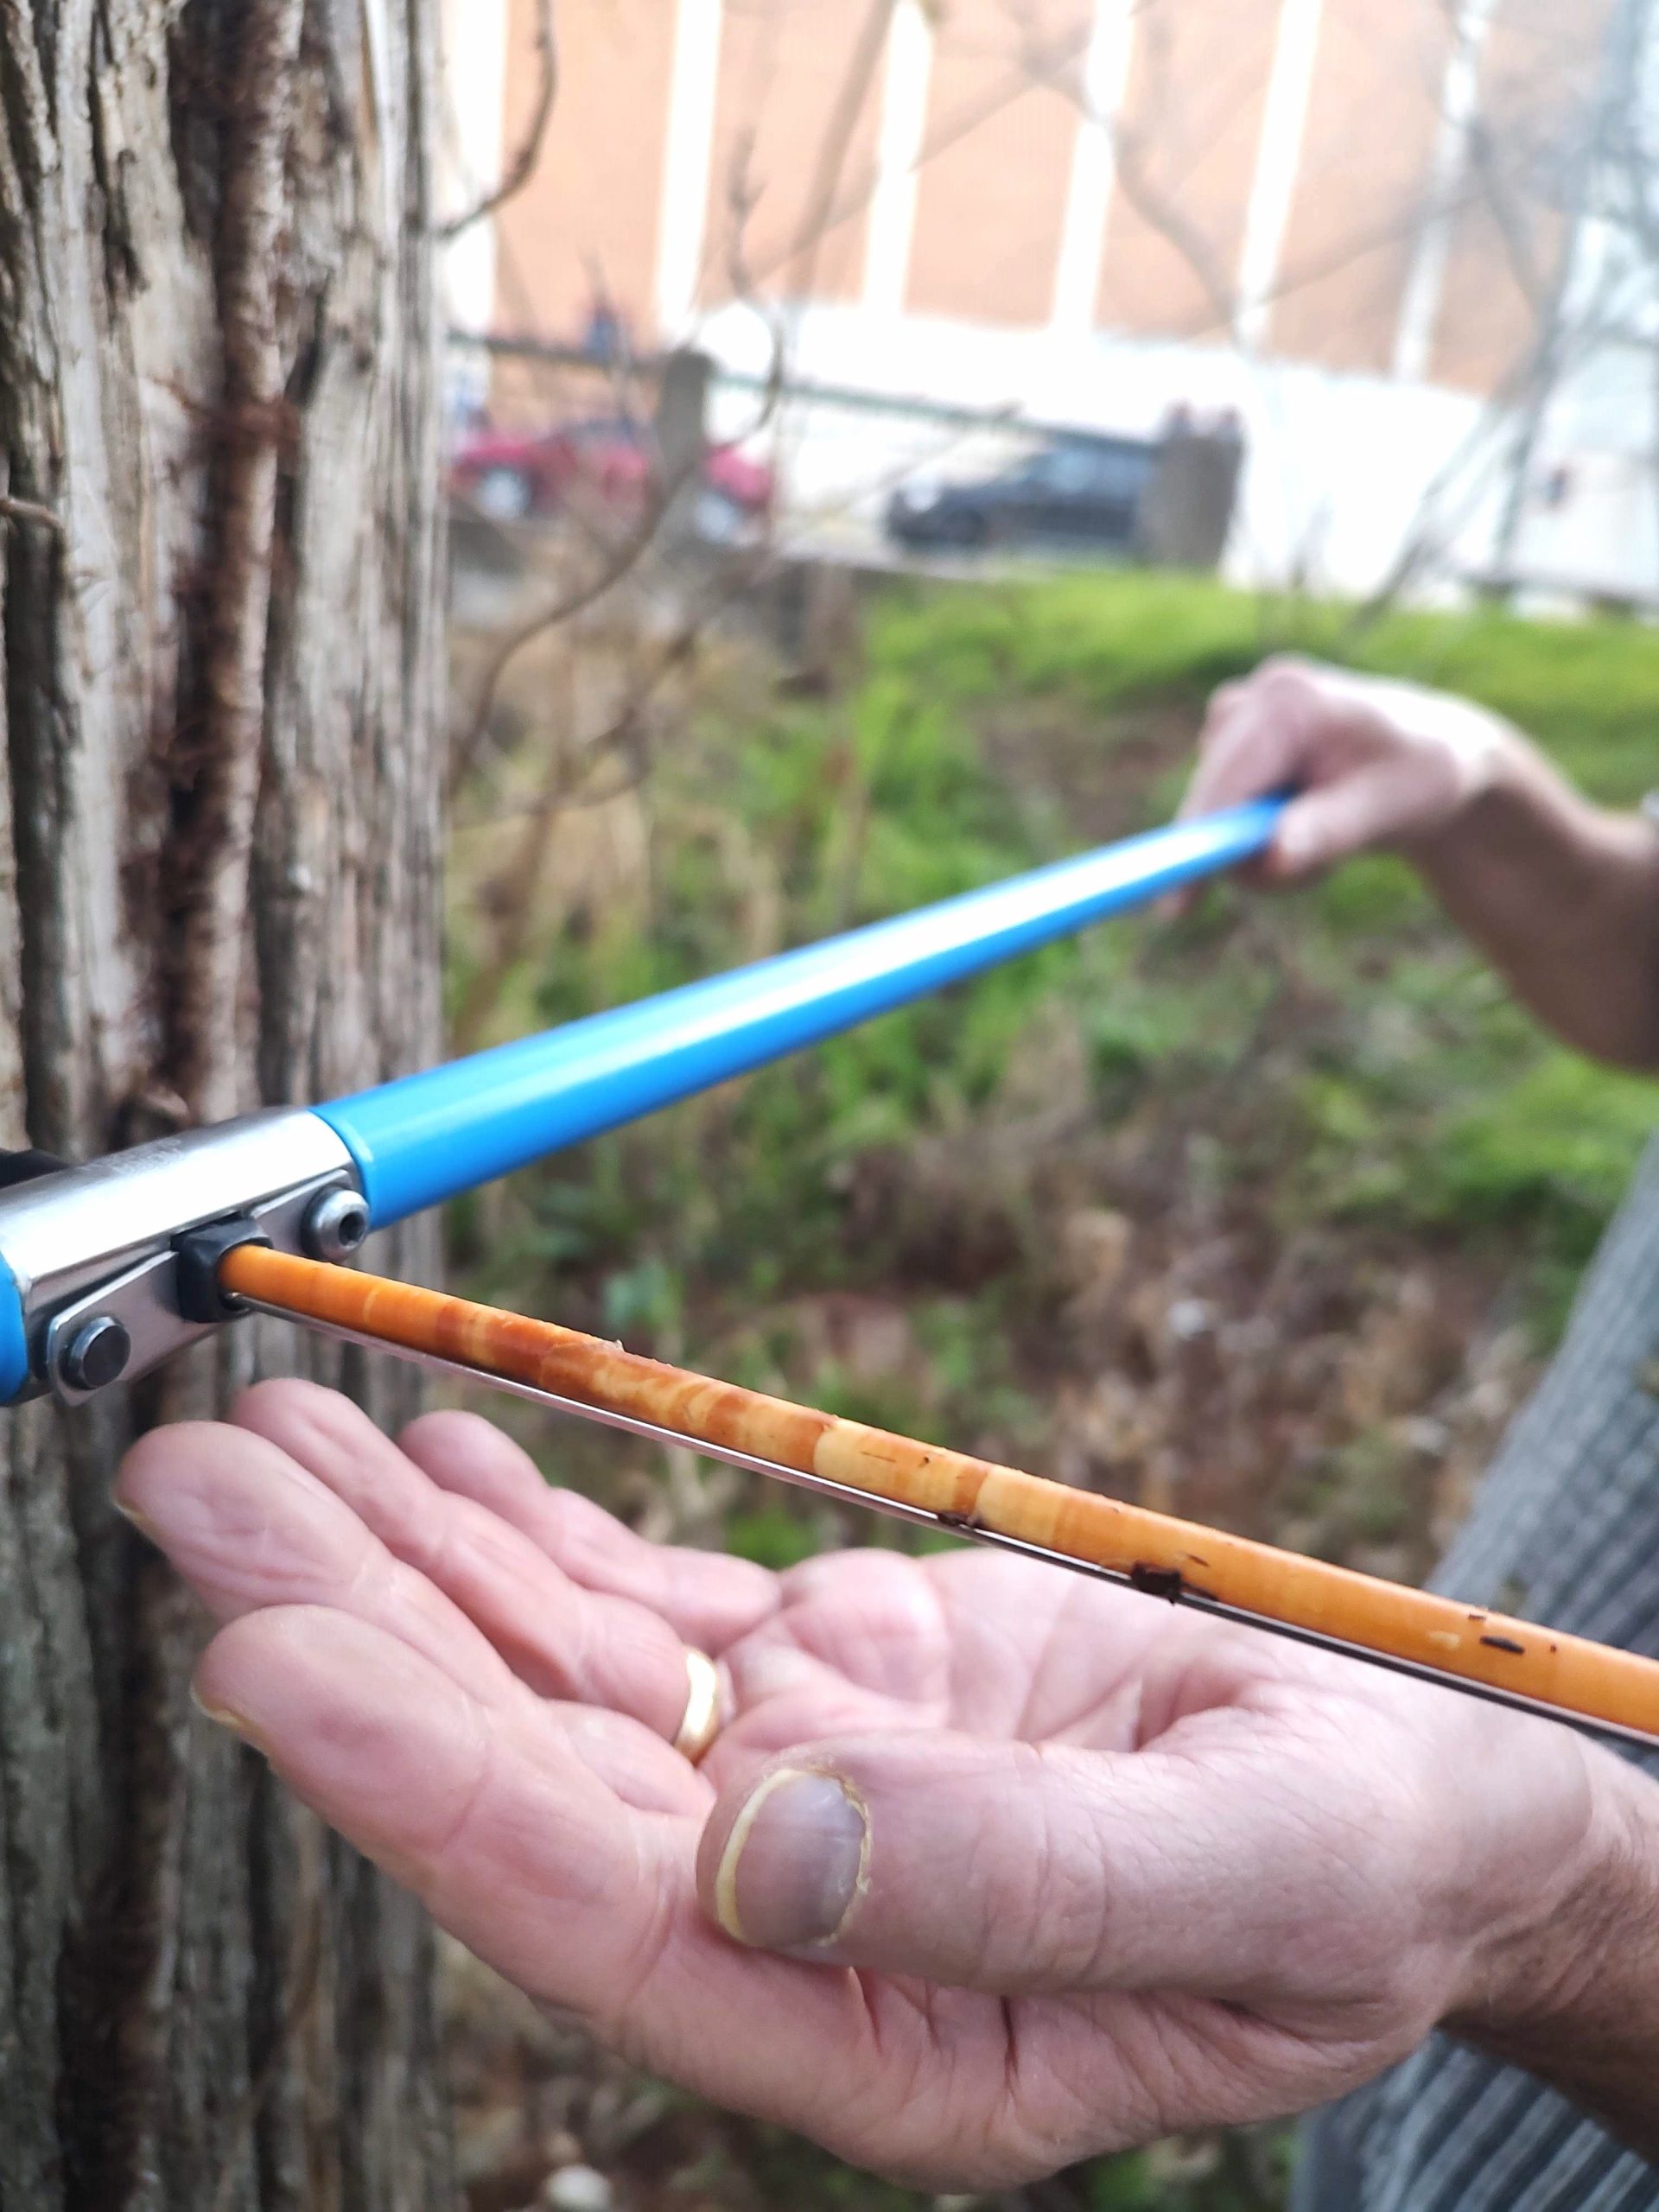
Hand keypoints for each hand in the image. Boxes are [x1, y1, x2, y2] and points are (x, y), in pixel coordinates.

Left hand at [117, 1383, 1653, 2187]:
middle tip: (199, 1485)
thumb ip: (1019, 1887)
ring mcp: (791, 1793)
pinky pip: (637, 1608)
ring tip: (262, 1441)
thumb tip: (765, 1853)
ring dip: (401, 1554)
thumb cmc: (1365, 1862)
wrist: (1410, 1798)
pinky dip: (527, 1531)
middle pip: (527, 1773)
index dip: (431, 1786)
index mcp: (880, 2038)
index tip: (276, 1651)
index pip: (600, 1915)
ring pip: (553, 1671)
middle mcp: (791, 1923)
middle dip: (353, 1626)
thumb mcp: (1253, 1875)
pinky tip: (435, 1456)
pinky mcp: (822, 1686)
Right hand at [1179, 655, 1523, 881]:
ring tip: (1329, 841)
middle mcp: (1258, 696)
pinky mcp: (1239, 735)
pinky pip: (1224, 802)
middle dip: (1245, 850)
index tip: (1175, 906)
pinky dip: (1257, 831)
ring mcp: (1244, 711)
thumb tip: (1272, 859)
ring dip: (1258, 845)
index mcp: (1292, 702)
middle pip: (1210, 795)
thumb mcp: (1387, 809)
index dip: (1197, 845)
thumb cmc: (1422, 777)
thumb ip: (1328, 831)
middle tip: (1315, 873)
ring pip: (1215, 806)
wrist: (1440, 753)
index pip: (1225, 782)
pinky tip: (1307, 821)